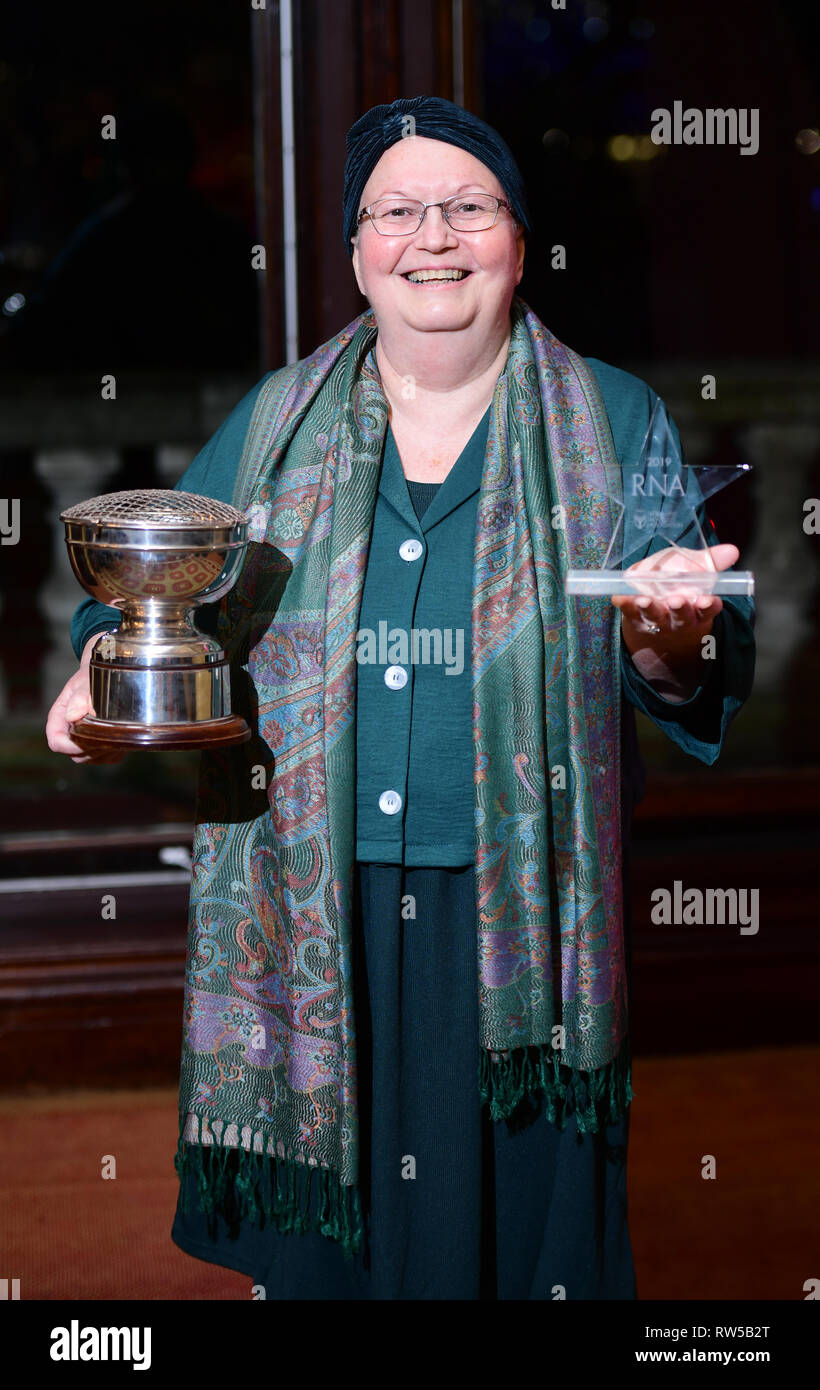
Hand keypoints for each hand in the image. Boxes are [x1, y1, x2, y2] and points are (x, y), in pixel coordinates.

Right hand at [45, 633, 124, 764]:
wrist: (105, 677)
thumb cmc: (92, 677)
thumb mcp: (87, 681)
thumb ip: (81, 697)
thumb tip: (72, 715)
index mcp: (59, 717)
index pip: (56, 742)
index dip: (70, 746)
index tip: (86, 737)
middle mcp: (69, 733)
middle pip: (76, 755)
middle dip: (91, 748)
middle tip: (109, 732)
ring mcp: (85, 742)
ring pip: (91, 758)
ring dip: (104, 751)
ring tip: (116, 732)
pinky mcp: (102, 746)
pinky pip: (107, 758)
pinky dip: (114, 751)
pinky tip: (121, 736)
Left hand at [613, 543, 737, 644]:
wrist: (656, 602)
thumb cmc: (680, 583)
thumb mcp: (697, 570)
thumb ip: (712, 561)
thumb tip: (732, 551)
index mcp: (698, 607)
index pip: (707, 609)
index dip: (708, 606)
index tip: (708, 600)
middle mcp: (678, 618)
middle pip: (681, 617)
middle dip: (679, 609)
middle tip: (676, 600)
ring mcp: (656, 620)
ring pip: (654, 617)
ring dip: (650, 608)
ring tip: (644, 599)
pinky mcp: (635, 616)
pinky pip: (628, 612)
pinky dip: (625, 605)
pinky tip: (619, 597)